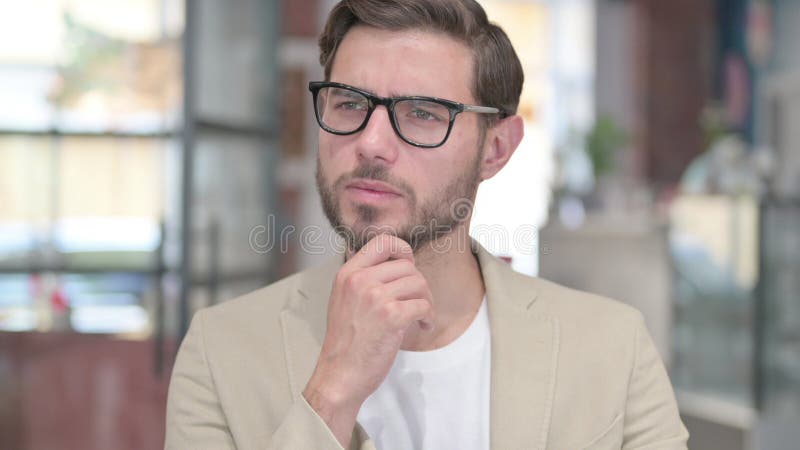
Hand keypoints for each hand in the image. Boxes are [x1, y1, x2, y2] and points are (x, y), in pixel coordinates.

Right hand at [302, 234, 434, 446]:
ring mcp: (375, 297)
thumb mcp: (342, 299)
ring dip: (426, 301)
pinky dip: (428, 316)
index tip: (408, 265)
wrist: (340, 375)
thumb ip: (361, 278)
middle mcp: (360, 281)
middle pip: (407, 266)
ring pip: (419, 284)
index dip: (403, 250)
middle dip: (418, 285)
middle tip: (417, 302)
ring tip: (419, 317)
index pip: (383, 242)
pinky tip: (421, 326)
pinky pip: (424, 305)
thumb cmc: (345, 342)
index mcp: (347, 273)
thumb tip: (387, 258)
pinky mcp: (391, 316)